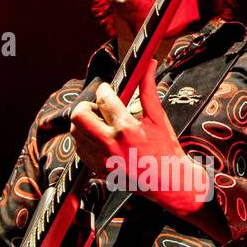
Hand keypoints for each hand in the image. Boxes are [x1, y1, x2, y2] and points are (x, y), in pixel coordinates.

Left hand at [69, 59, 211, 215]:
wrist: (170, 183)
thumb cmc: (167, 150)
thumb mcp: (158, 117)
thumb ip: (148, 89)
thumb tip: (148, 63)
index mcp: (126, 129)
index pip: (103, 98)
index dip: (105, 90)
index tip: (109, 90)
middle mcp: (111, 145)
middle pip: (79, 115)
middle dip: (87, 105)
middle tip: (100, 107)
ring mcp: (103, 160)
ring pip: (76, 132)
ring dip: (86, 123)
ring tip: (103, 123)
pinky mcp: (99, 170)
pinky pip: (81, 149)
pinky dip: (87, 140)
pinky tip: (102, 138)